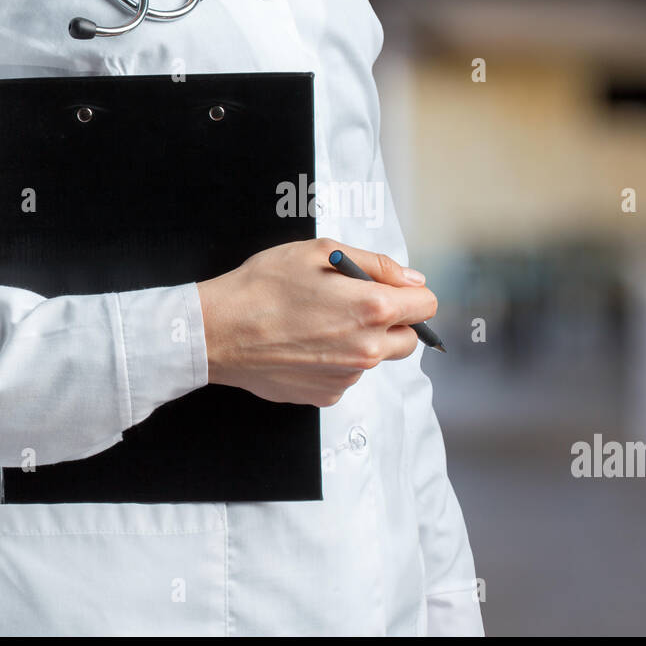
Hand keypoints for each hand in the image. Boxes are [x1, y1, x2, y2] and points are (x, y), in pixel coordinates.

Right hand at [196, 237, 435, 406]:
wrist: (219, 331)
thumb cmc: (264, 286)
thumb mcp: (321, 251)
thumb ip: (376, 264)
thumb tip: (412, 280)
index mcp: (372, 308)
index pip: (426, 306)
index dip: (411, 293)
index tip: (392, 290)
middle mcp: (367, 349)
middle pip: (409, 340)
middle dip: (393, 322)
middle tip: (354, 306)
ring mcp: (348, 376)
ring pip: (375, 359)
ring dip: (361, 342)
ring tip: (318, 323)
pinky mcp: (326, 394)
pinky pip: (347, 376)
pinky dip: (335, 362)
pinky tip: (305, 345)